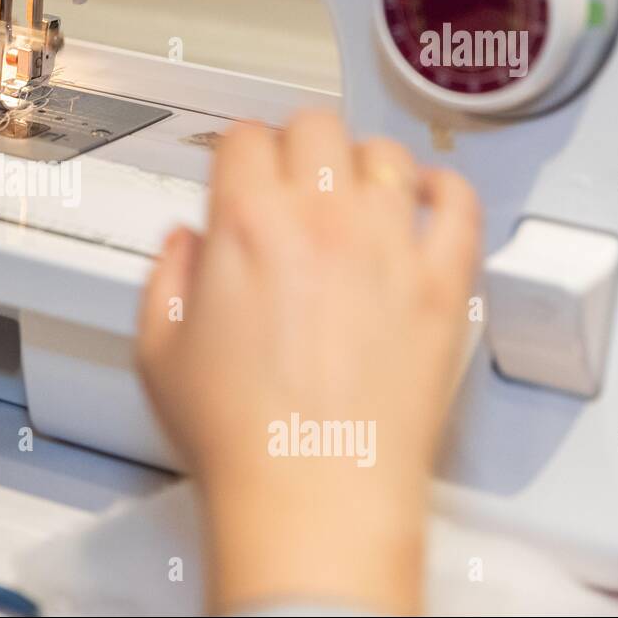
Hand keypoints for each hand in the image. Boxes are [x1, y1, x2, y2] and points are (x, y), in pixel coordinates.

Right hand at [136, 111, 480, 614]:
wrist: (313, 492)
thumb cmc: (241, 437)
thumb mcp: (159, 351)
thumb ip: (167, 279)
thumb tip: (185, 246)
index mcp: (245, 226)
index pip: (243, 138)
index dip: (236, 148)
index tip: (240, 163)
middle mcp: (321, 221)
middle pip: (316, 125)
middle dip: (296, 142)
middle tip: (293, 170)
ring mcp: (390, 247)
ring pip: (387, 155)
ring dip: (363, 162)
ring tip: (356, 186)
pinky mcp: (444, 284)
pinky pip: (459, 204)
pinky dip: (444, 189)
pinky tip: (428, 197)